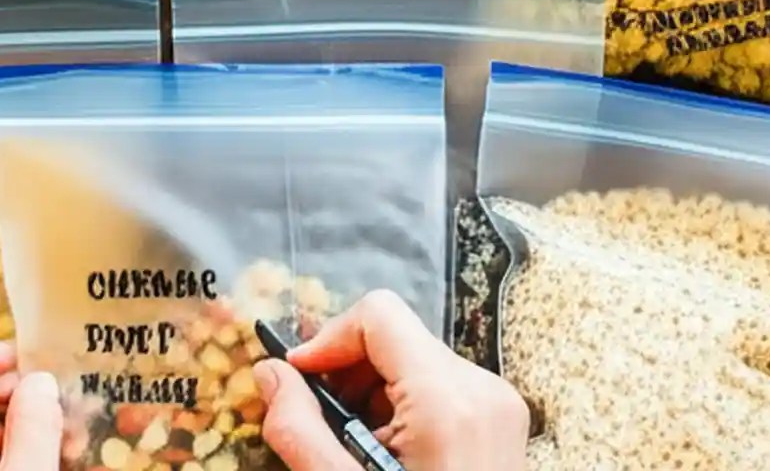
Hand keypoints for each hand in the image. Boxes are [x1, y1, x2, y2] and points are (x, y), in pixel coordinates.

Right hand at [254, 290, 529, 470]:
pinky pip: (438, 386)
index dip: (327, 340)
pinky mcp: (499, 420)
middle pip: (395, 336)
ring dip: (371, 392)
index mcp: (447, 400)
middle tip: (320, 423)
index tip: (297, 380)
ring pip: (414, 360)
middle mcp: (482, 389)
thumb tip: (270, 375)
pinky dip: (401, 407)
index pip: (378, 315)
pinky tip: (387, 454)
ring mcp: (497, 404)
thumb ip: (298, 429)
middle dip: (347, 373)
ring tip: (355, 449)